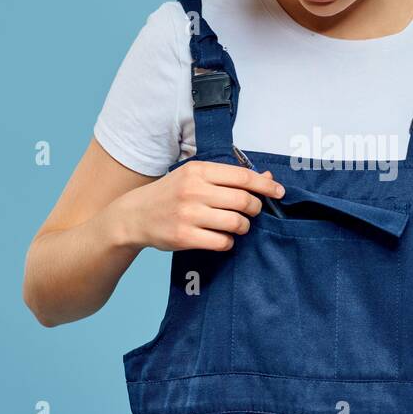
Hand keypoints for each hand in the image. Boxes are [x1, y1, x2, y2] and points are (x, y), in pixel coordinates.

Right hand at [106, 160, 283, 252]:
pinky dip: (228, 242)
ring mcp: (188, 215)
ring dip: (243, 226)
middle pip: (244, 201)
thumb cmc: (170, 194)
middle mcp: (194, 190)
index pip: (242, 176)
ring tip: (236, 225)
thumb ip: (229, 177)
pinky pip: (222, 242)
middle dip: (256, 208)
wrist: (134, 215)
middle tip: (253, 212)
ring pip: (236, 223)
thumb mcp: (195, 177)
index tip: (278, 192)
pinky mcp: (184, 237)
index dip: (265, 185)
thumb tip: (266, 178)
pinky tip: (221, 238)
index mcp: (198, 170)